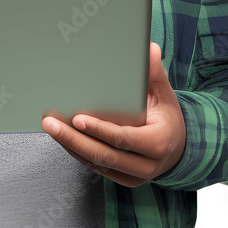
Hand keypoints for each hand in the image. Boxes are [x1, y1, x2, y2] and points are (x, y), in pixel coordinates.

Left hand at [41, 43, 185, 187]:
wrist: (177, 145)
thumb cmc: (166, 114)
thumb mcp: (164, 92)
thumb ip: (154, 72)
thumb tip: (148, 48)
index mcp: (159, 142)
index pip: (124, 138)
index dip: (100, 129)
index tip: (77, 118)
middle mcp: (147, 165)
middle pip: (104, 155)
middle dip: (74, 139)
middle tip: (50, 123)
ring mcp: (134, 176)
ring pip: (97, 163)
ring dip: (71, 146)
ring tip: (51, 127)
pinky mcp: (123, 179)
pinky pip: (96, 168)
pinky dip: (78, 153)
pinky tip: (62, 138)